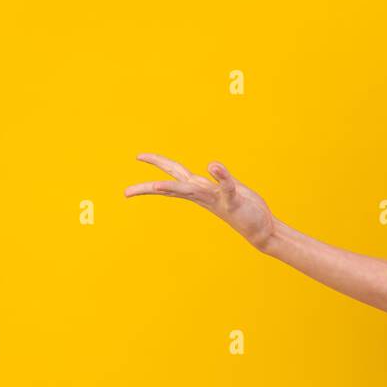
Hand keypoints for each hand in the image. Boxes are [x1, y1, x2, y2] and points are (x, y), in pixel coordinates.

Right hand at [125, 153, 276, 250]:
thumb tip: (208, 168)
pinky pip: (226, 186)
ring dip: (174, 188)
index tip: (138, 156)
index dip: (156, 164)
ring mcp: (216, 198)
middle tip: (126, 191)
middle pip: (172, 186)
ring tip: (156, 186)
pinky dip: (220, 176)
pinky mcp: (233, 200)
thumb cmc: (242, 207)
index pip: (173, 177)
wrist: (260, 229)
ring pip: (191, 190)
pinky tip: (213, 165)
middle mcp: (202, 194)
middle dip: (149, 186)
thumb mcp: (224, 190)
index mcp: (198, 190)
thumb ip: (217, 181)